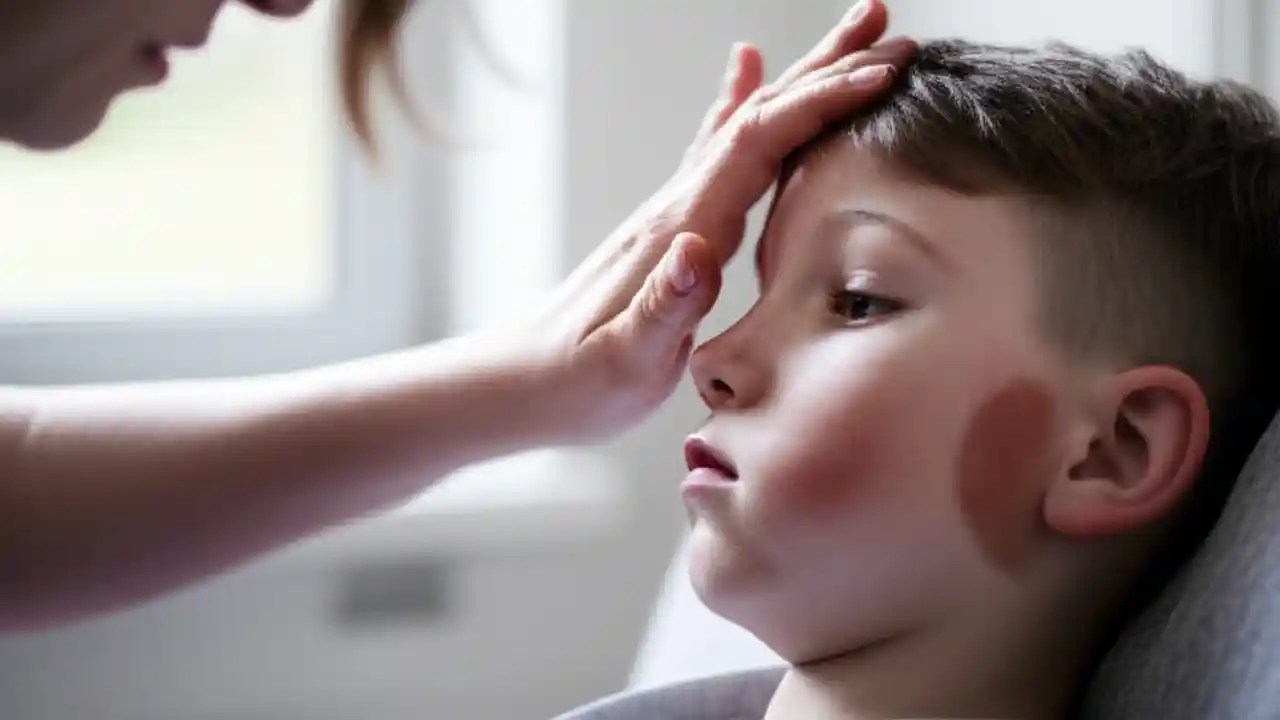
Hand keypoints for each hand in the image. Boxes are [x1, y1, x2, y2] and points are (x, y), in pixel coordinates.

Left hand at [519, 0, 915, 442]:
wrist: (522, 383)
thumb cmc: (576, 382)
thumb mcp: (625, 361)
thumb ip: (664, 308)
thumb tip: (699, 250)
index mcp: (680, 231)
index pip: (756, 144)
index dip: (818, 104)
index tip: (880, 75)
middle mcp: (678, 206)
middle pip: (757, 115)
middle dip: (825, 70)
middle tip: (886, 27)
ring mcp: (673, 211)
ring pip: (745, 124)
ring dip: (800, 78)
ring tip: (848, 39)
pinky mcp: (671, 227)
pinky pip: (716, 149)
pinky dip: (741, 105)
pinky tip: (745, 75)